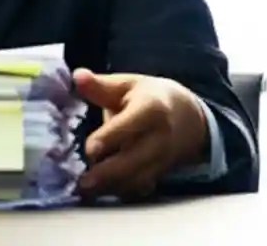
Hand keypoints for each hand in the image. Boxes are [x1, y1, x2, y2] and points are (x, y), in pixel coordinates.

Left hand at [72, 68, 207, 201]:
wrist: (189, 118)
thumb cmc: (151, 98)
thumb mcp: (128, 84)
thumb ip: (100, 85)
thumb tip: (77, 76)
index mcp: (152, 108)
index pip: (131, 125)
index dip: (110, 138)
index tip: (90, 149)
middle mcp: (161, 137)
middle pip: (135, 159)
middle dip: (108, 172)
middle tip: (83, 181)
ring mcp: (163, 158)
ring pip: (138, 178)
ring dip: (111, 186)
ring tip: (86, 189)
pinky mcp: (161, 173)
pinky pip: (142, 187)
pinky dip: (122, 191)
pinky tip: (102, 190)